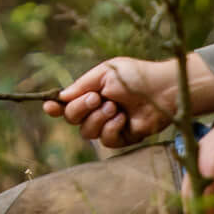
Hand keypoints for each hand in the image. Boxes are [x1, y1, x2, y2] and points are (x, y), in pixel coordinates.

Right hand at [45, 56, 213, 147]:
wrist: (162, 89)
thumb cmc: (135, 76)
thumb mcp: (106, 73)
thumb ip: (82, 85)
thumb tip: (61, 97)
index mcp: (90, 93)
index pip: (66, 104)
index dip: (55, 107)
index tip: (50, 107)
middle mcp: (96, 111)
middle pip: (72, 119)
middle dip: (80, 109)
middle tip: (97, 98)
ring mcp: (108, 126)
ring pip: (86, 132)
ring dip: (98, 118)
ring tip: (115, 107)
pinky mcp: (122, 138)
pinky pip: (105, 140)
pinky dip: (111, 128)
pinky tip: (123, 119)